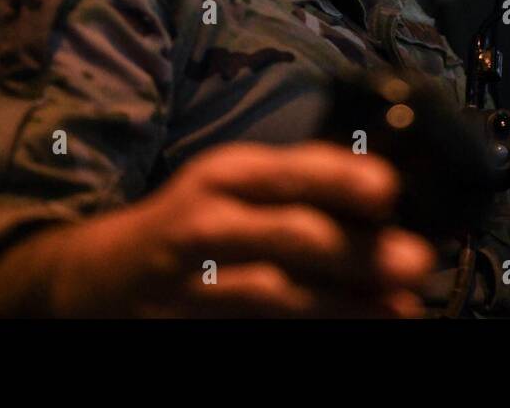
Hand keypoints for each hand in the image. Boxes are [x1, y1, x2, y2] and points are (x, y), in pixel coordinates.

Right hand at [44, 141, 436, 316]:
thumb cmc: (186, 223)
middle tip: (414, 260)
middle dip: (354, 250)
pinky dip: (303, 338)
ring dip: (342, 305)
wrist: (96, 280)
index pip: (284, 172)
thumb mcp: (228, 184)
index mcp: (221, 176)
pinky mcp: (187, 330)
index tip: (386, 189)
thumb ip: (295, 183)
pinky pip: (253, 335)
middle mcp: (205, 225)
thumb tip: (384, 195)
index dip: (336, 179)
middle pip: (286, 236)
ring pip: (273, 296)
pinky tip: (351, 336)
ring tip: (399, 311)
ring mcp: (194, 286)